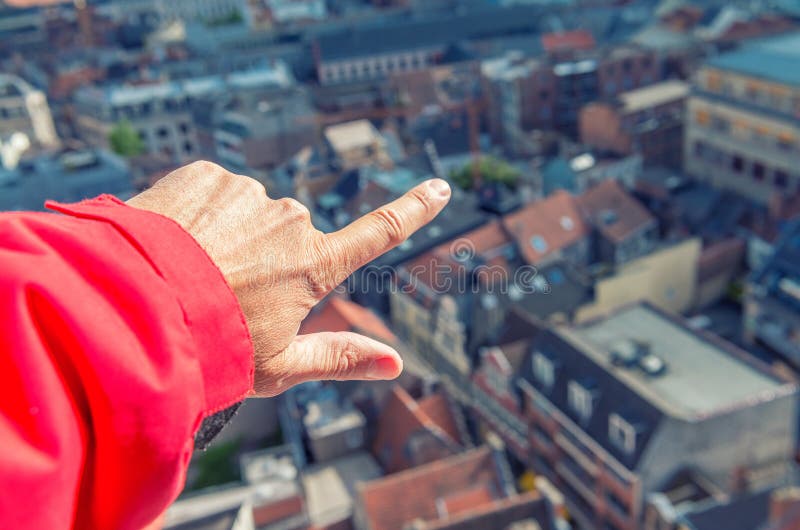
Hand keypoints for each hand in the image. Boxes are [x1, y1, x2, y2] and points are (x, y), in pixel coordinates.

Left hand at [127, 161, 450, 395]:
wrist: (132, 306)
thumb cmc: (212, 346)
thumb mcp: (279, 365)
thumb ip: (341, 358)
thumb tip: (398, 365)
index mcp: (313, 265)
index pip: (379, 232)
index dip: (413, 210)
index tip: (441, 187)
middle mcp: (291, 221)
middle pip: (287, 236)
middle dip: (264, 259)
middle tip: (224, 293)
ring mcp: (249, 194)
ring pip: (247, 214)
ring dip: (227, 236)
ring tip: (191, 272)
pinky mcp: (208, 174)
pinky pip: (212, 193)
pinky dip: (196, 214)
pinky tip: (173, 242)